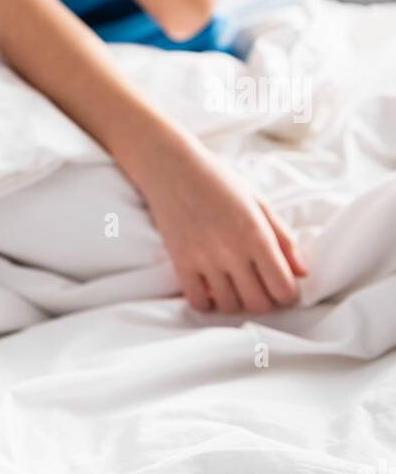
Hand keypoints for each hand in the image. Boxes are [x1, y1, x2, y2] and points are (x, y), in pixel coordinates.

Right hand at [139, 128, 309, 313]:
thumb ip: (283, 238)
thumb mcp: (258, 202)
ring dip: (237, 300)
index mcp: (256, 234)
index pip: (283, 289)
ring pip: (230, 307)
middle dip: (265, 299)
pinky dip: (208, 301)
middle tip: (258, 283)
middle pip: (259, 305)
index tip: (282, 284)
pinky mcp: (180, 262)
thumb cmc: (219, 181)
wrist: (171, 166)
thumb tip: (302, 273)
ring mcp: (204, 259)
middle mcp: (231, 251)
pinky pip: (199, 302)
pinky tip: (212, 285)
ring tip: (235, 282)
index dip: (288, 293)